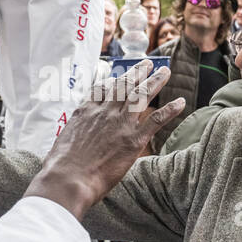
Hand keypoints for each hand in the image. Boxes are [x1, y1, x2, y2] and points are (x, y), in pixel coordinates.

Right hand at [25, 60, 185, 220]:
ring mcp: (120, 123)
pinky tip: (181, 102)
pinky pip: (157, 119)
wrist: (69, 178)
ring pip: (142, 95)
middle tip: (148, 63)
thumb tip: (72, 142)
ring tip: (165, 71)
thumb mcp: (62, 142)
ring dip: (156, 81)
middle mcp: (104, 112)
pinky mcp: (134, 139)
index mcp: (86, 111)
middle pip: (124, 85)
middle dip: (138, 72)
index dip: (113, 81)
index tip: (119, 77)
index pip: (102, 89)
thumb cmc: (60, 166)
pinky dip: (171, 110)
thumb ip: (73, 136)